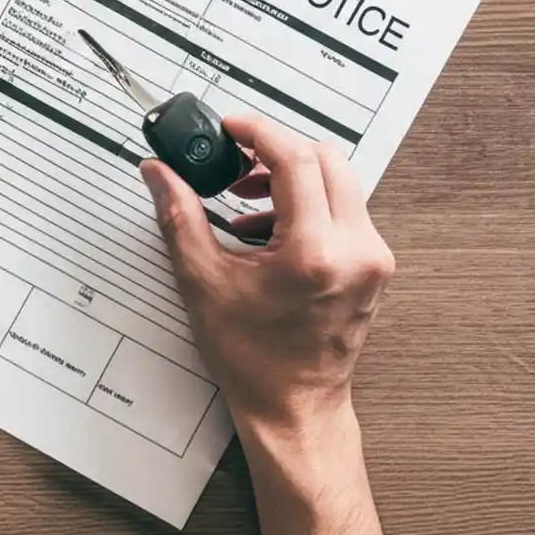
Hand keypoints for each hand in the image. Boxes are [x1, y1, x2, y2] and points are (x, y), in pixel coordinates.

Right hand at [140, 115, 393, 431]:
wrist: (293, 408)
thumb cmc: (254, 361)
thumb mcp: (203, 283)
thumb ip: (179, 217)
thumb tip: (160, 174)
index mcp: (314, 254)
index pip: (295, 159)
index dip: (259, 131)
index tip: (231, 127)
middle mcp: (355, 250)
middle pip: (325, 159)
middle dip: (277, 151)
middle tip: (237, 161)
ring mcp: (371, 258)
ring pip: (339, 181)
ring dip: (292, 178)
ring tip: (247, 205)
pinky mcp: (374, 265)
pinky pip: (344, 210)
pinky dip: (307, 205)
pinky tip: (268, 231)